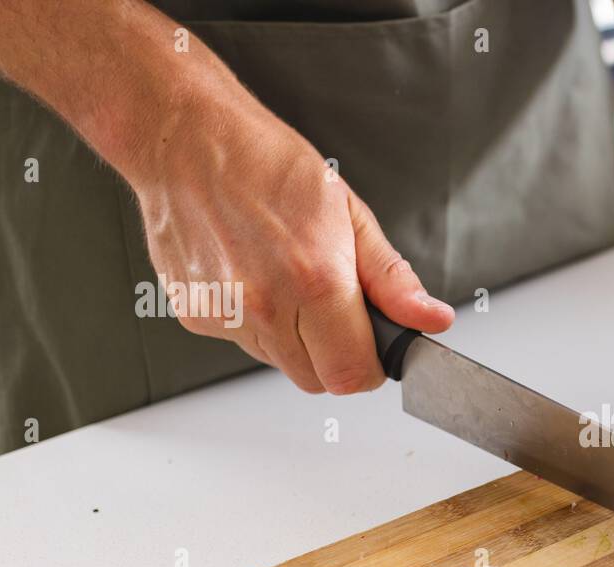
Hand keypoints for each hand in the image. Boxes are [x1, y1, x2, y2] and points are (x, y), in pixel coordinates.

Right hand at [128, 91, 452, 393]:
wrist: (183, 138)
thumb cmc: (265, 163)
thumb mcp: (349, 213)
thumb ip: (392, 279)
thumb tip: (430, 319)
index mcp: (315, 281)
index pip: (352, 374)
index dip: (370, 368)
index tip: (373, 347)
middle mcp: (266, 306)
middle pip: (317, 380)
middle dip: (335, 356)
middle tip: (334, 309)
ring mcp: (226, 315)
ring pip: (279, 363)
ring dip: (295, 340)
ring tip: (288, 279)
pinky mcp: (195, 316)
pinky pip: (243, 343)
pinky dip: (257, 324)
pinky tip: (254, 276)